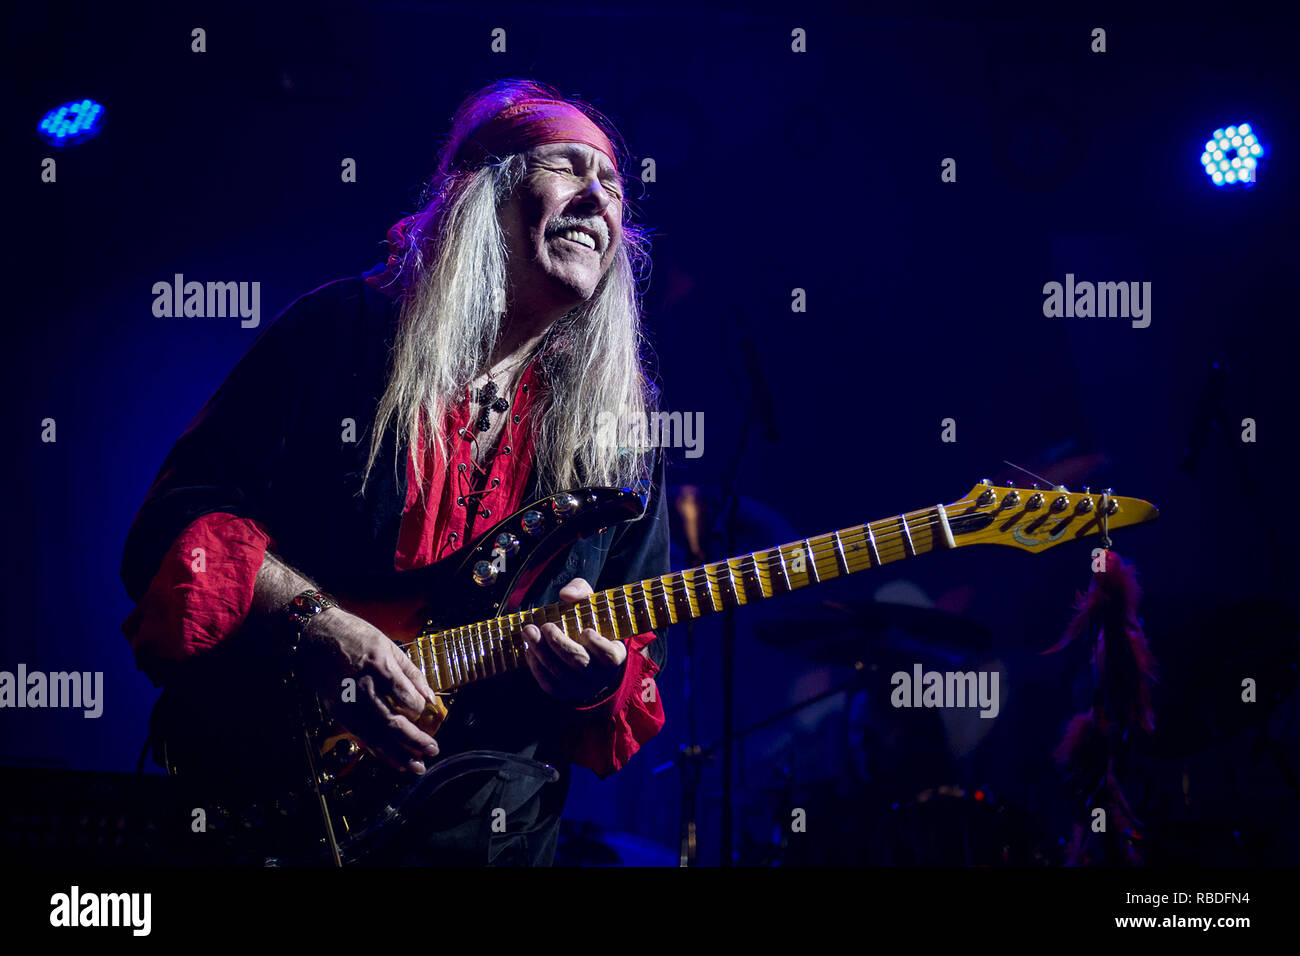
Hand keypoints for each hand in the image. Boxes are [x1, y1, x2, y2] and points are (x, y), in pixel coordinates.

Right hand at [298, 607, 440, 773]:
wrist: (318, 637)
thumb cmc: (359, 637)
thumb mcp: (390, 647)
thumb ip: (413, 674)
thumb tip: (431, 698)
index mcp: (380, 667)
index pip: (406, 698)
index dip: (420, 709)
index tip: (428, 711)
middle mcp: (363, 689)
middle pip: (392, 722)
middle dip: (415, 740)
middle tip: (433, 750)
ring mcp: (348, 703)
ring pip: (376, 736)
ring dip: (398, 755)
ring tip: (417, 767)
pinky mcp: (338, 713)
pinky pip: (361, 737)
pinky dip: (379, 751)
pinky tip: (394, 761)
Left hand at [523, 578, 627, 703]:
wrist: (587, 654)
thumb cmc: (589, 624)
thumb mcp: (591, 604)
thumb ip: (582, 592)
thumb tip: (566, 594)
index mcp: (615, 655)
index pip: (610, 657)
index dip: (598, 646)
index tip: (586, 630)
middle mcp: (600, 676)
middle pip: (579, 663)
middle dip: (559, 643)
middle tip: (545, 626)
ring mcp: (582, 687)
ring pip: (560, 673)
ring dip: (542, 651)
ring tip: (529, 632)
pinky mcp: (564, 693)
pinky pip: (548, 684)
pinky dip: (536, 666)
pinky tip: (530, 649)